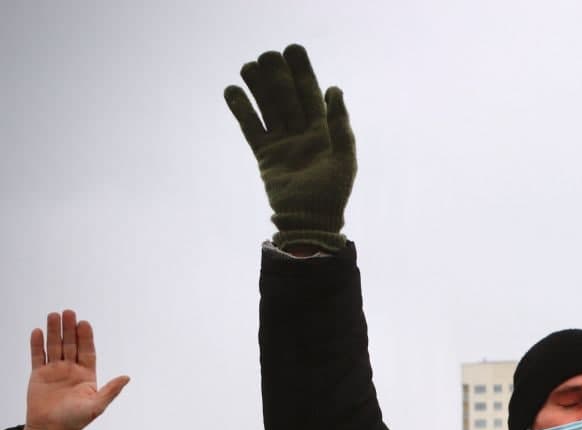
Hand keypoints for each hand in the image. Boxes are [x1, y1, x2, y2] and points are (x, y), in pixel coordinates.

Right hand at [15, 310, 128, 429]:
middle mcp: (71, 370)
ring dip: (54, 331)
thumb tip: (127, 377)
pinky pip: (38, 356)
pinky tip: (38, 331)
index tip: (84, 323)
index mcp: (87, 375)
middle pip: (71, 344)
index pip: (87, 351)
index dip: (86, 337)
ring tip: (53, 315)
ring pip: (54, 346)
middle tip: (69, 312)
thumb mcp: (96, 405)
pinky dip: (37, 344)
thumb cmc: (75, 421)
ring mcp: (54, 371)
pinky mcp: (38, 375)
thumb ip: (111, 390)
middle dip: (69, 329)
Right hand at [225, 44, 355, 252]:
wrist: (311, 221)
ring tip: (248, 66)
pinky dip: (242, 111)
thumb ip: (340, 124)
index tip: (293, 50)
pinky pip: (251, 128)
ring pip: (267, 109)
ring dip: (258, 87)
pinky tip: (232, 91)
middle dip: (278, 76)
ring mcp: (281, 143)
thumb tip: (334, 89)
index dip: (303, 73)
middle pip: (286, 98)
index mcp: (322, 131)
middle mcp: (300, 133)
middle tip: (267, 55)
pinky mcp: (264, 155)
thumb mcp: (344, 157)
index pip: (311, 95)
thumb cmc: (333, 192)